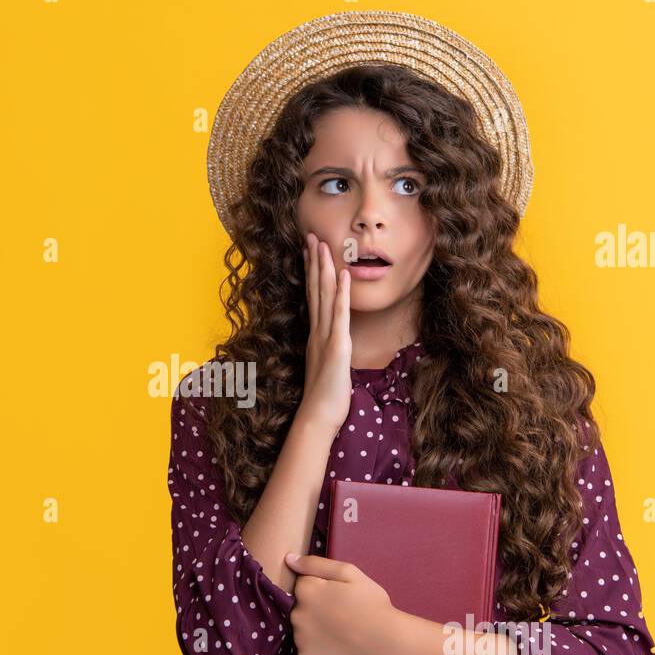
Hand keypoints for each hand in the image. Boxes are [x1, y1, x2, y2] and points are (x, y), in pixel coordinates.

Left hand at [284, 552, 396, 654]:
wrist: (387, 644)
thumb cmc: (371, 604)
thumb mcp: (349, 573)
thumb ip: (315, 564)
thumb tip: (289, 559)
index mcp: (306, 590)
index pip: (303, 584)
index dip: (321, 588)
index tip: (338, 596)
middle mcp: (296, 614)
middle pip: (299, 606)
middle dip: (315, 608)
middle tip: (341, 614)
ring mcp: (299, 638)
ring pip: (302, 628)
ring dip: (314, 628)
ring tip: (340, 631)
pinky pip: (305, 649)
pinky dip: (316, 648)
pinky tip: (335, 646)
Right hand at [297, 232, 351, 434]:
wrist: (317, 418)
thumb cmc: (325, 400)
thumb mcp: (328, 370)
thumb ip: (328, 354)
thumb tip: (332, 347)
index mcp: (316, 336)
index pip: (314, 298)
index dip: (312, 273)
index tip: (310, 252)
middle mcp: (318, 332)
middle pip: (315, 290)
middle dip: (314, 261)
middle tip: (311, 236)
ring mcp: (326, 338)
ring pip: (324, 296)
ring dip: (324, 269)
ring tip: (323, 245)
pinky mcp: (337, 347)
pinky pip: (339, 315)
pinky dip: (341, 294)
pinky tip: (343, 274)